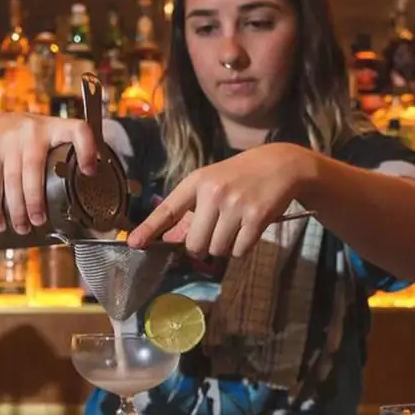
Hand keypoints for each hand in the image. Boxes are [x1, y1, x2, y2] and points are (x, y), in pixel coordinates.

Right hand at [0, 113, 97, 233]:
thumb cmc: (36, 140)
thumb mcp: (56, 139)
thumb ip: (72, 159)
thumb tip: (96, 198)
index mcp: (57, 128)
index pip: (78, 131)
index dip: (86, 150)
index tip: (89, 172)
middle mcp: (33, 130)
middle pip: (34, 167)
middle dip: (36, 199)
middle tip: (40, 222)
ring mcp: (9, 139)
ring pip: (12, 178)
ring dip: (17, 208)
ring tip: (23, 228)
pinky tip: (0, 223)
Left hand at [127, 144, 317, 257]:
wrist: (281, 164)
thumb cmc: (241, 176)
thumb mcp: (213, 182)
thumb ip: (192, 209)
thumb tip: (172, 240)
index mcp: (197, 181)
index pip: (168, 210)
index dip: (149, 229)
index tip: (133, 243)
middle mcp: (213, 192)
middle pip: (195, 244)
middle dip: (203, 246)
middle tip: (215, 233)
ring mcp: (235, 205)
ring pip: (218, 250)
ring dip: (225, 247)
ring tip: (236, 227)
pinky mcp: (256, 217)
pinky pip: (240, 251)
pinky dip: (243, 247)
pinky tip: (250, 229)